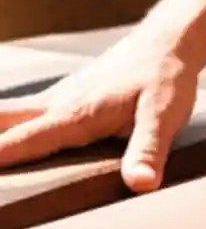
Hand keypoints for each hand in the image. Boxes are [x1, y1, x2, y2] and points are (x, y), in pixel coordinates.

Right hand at [0, 32, 198, 191]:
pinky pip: (21, 112)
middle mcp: (55, 105)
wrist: (165, 43)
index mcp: (74, 116)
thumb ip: (148, 150)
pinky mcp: (62, 98)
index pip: (26, 141)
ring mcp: (55, 99)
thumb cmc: (164, 81)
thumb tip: (140, 185)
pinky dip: (1, 123)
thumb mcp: (163, 118)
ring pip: (6, 114)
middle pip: (1, 122)